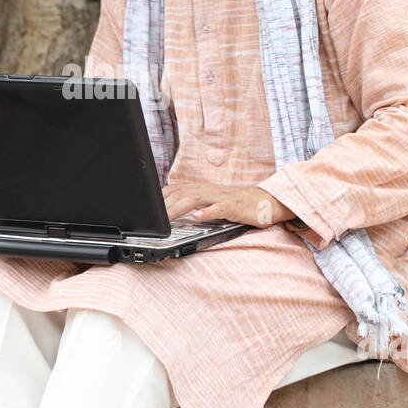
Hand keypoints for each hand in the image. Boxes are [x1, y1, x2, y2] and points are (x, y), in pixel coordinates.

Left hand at [161, 179, 292, 228]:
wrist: (263, 202)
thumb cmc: (233, 204)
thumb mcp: (208, 202)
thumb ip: (189, 203)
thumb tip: (167, 210)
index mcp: (199, 189)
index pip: (173, 190)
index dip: (157, 199)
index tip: (144, 209)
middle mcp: (207, 190)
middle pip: (180, 194)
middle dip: (163, 206)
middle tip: (150, 219)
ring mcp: (220, 196)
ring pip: (195, 199)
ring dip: (179, 208)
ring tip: (166, 218)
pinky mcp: (233, 205)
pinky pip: (219, 208)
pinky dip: (207, 212)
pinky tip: (197, 217)